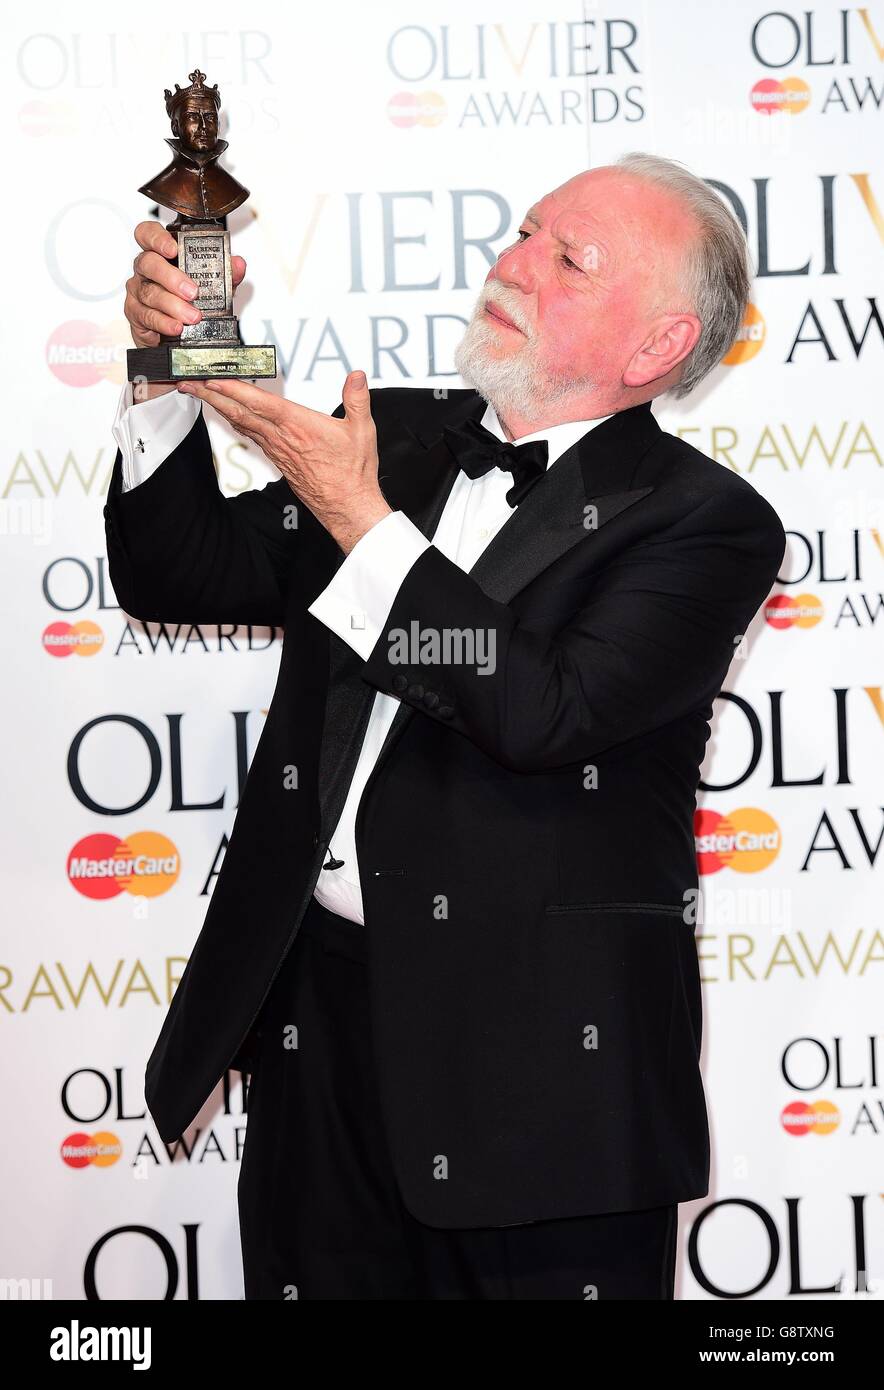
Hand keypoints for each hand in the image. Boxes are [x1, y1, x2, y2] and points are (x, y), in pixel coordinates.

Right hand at [125, 221, 246, 399]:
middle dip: (171, 277)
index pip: (148, 234)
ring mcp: (139, 291)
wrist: (177, 335)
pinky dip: (163, 322)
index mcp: (161, 255)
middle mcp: (146, 270)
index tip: (173, 248)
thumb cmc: (189, 302)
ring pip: (150, 292)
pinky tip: (176, 326)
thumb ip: (225, 273)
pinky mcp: (136, 314)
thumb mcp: (212, 286)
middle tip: (192, 291)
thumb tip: (238, 264)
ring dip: (173, 305)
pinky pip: (147, 316)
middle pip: (148, 263)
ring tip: (192, 316)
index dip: (157, 238)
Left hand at [177, 370, 391, 552]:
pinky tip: (229, 414)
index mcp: (298, 426)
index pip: (258, 402)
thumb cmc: (352, 472)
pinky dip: (236, 420)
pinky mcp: (278, 458)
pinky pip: (251, 435)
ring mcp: (276, 449)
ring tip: (200, 392)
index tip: (211, 377)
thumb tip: (357, 375)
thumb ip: (358, 399)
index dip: (232, 388)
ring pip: (241, 423)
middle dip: (211, 395)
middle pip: (238, 412)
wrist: (346, 506)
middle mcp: (281, 437)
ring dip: (218, 406)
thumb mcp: (361, 431)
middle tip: (188, 381)